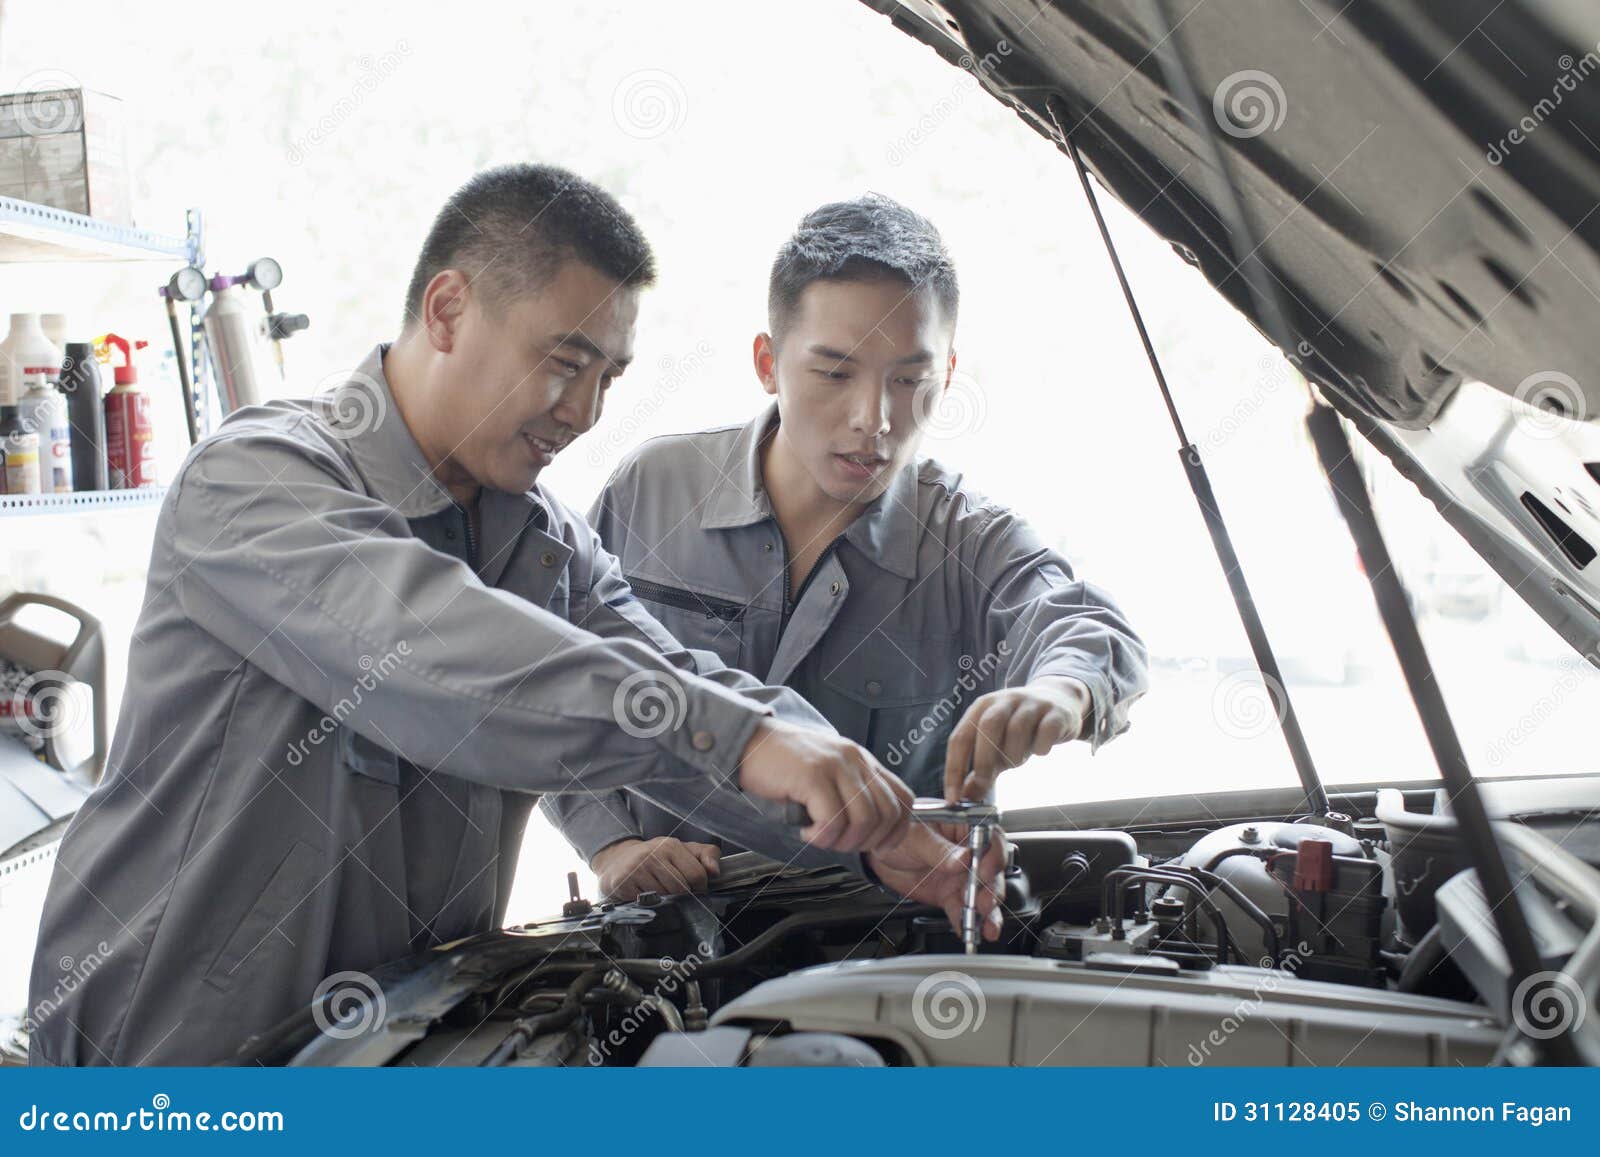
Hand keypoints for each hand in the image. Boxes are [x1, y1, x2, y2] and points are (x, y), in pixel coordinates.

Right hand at [591, 837, 720, 899]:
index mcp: (672, 846)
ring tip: (659, 893)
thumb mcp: (682, 851)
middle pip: (681, 889)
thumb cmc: (656, 858)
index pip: (697, 874)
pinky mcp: (623, 883)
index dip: (699, 887)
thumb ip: (706, 855)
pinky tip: (644, 896)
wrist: (618, 861)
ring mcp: (636, 868)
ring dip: (665, 902)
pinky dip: (648, 905)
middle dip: (682, 896)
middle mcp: (653, 854)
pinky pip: (645, 904)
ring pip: (664, 898)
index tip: (693, 888)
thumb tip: (715, 871)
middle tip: (675, 894)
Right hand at [737, 717, 912, 852]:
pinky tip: (805, 831)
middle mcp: (855, 759)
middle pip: (887, 813)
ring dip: (842, 842)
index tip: (878, 847)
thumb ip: (850, 793)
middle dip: (867, 842)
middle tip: (839, 844)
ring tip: (819, 838)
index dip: (898, 829)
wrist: (748, 742)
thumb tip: (869, 833)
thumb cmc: (783, 766)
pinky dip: (821, 837)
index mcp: (863, 760)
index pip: (904, 798)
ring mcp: (835, 765)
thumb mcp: (827, 775)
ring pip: (863, 820)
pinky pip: (832, 820)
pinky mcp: (812, 774)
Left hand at [866, 823, 1005, 941]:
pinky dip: (967, 923)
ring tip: (987, 926)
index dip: (993, 854)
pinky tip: (969, 932)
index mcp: (964, 827)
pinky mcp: (952, 895)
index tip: (984, 870)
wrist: (881, 856)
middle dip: (992, 888)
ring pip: (983, 893)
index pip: (990, 837)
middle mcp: (970, 852)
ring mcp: (962, 876)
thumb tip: (964, 859)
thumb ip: (940, 849)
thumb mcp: (916, 837)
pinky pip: (963, 911)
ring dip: (988, 911)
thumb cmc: (899, 834)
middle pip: (993, 869)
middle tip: (985, 902)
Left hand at [944, 676, 1091, 801]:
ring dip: (1013, 755)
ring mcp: (1031, 704)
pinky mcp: (1055, 712)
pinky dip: (1040, 747)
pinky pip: (1046, 731)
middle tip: (984, 783)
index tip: (954, 798)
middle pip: (987, 727)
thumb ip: (980, 769)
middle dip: (983, 761)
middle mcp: (1004, 700)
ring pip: (1017, 729)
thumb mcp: (996, 744)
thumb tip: (965, 797)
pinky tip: (1040, 751)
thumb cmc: (1020, 727)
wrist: (1058, 700)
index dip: (954, 769)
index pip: (960, 737)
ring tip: (1016, 762)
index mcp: (982, 707)